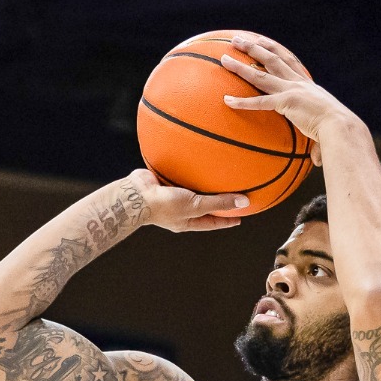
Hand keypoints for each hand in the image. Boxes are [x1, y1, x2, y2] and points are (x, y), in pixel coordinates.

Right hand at [124, 169, 246, 232]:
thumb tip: (245, 202)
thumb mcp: (195, 205)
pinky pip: (178, 174)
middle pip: (202, 206)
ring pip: (190, 189)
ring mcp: (170, 196)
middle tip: (230, 196)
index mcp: (186, 221)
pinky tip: (194, 157)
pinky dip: (187, 168)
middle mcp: (179, 210)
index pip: (212, 222)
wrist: (135, 194)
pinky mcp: (162, 181)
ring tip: (213, 174)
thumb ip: (218, 202)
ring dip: (200, 183)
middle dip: (214, 202)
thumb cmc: (164, 205)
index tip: (239, 217)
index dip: (226, 220)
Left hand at [218, 35, 357, 164]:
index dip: (274, 49)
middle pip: (271, 59)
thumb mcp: (325, 128)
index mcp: (306, 84)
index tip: (261, 41)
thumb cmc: (337, 131)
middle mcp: (297, 83)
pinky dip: (242, 102)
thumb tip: (317, 162)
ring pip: (260, 75)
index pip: (288, 60)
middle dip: (253, 47)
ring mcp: (291, 90)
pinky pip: (259, 102)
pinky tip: (227, 101)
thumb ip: (316, 142)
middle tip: (237, 39)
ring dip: (241, 66)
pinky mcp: (286, 103)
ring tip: (224, 59)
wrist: (342, 126)